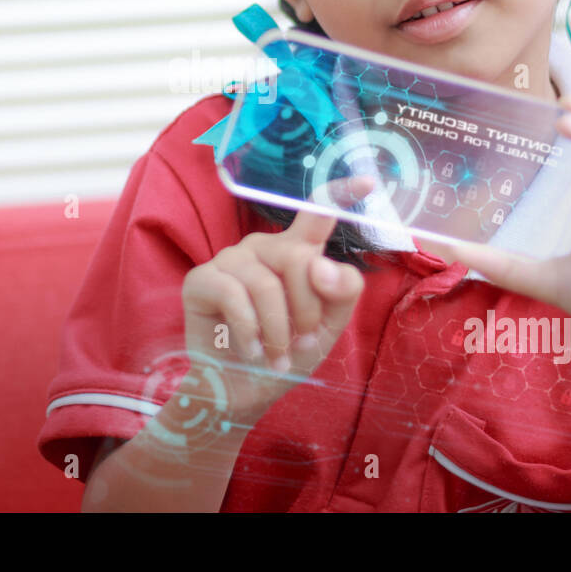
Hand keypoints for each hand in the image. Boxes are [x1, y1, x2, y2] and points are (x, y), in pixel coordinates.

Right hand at [182, 175, 372, 422]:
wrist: (244, 391)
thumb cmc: (286, 354)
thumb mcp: (327, 328)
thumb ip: (340, 293)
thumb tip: (323, 267)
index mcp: (296, 252)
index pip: (318, 214)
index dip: (341, 194)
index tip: (370, 181)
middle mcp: (262, 247)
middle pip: (298, 259)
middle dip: (306, 310)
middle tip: (301, 344)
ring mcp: (229, 260)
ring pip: (266, 284)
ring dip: (277, 330)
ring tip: (276, 355)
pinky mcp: (200, 279)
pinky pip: (233, 294)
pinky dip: (248, 330)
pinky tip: (252, 349)